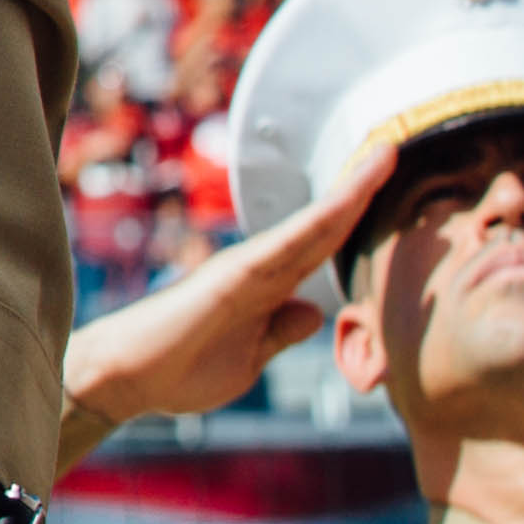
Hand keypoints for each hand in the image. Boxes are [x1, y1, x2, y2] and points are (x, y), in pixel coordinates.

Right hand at [61, 137, 389, 430]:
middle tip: (397, 147)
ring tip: (385, 156)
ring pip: (312, 224)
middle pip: (323, 222)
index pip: (321, 244)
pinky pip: (286, 244)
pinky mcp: (233, 276)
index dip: (357, 215)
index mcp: (266, 285)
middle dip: (362, 187)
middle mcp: (259, 266)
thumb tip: (312, 310)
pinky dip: (320, 219)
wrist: (126, 376)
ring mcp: (247, 267)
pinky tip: (346, 200)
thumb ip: (281, 332)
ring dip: (350, 191)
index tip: (391, 185)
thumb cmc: (181, 370)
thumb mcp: (251, 357)